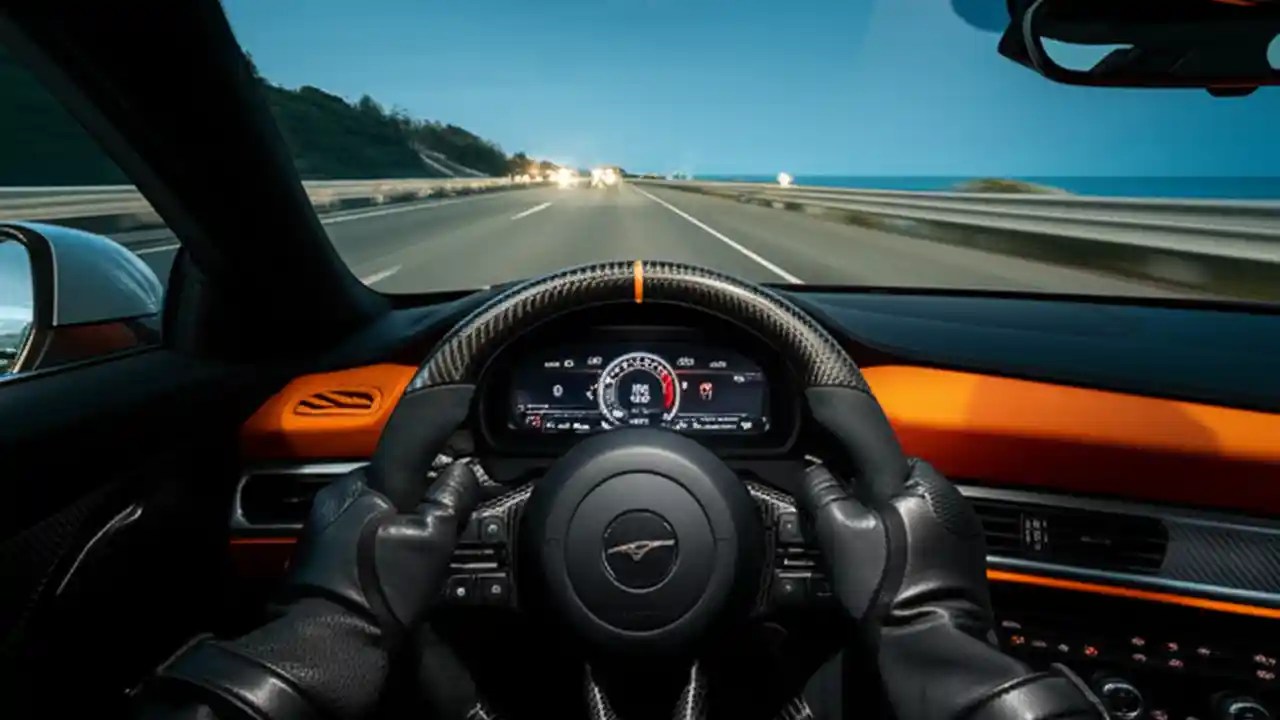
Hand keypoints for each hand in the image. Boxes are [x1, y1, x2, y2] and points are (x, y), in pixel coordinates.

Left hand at [142, 462, 479, 719]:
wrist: (331, 648)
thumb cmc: (375, 595)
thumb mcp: (431, 540)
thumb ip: (450, 497)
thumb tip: (464, 470)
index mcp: (361, 482)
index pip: (409, 446)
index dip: (442, 449)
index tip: (464, 454)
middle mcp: (336, 498)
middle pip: (394, 481)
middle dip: (421, 493)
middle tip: (450, 517)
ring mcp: (325, 528)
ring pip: (378, 509)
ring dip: (401, 519)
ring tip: (426, 548)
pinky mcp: (322, 556)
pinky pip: (363, 535)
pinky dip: (384, 543)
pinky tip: (401, 567)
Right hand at [798, 460, 1104, 719]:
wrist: (926, 647)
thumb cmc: (887, 588)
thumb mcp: (838, 532)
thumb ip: (821, 492)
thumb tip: (812, 470)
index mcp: (930, 485)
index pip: (886, 460)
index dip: (857, 477)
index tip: (840, 498)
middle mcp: (957, 505)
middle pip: (902, 492)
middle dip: (877, 506)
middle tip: (850, 532)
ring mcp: (967, 539)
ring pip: (918, 520)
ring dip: (897, 530)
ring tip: (871, 557)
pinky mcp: (969, 567)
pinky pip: (933, 546)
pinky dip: (914, 553)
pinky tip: (893, 574)